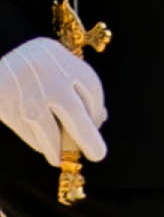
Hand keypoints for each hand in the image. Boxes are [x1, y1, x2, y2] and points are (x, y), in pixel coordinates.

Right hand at [0, 37, 103, 172]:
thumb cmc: (32, 68)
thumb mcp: (55, 66)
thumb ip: (77, 86)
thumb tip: (101, 118)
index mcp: (62, 58)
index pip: (92, 88)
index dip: (95, 110)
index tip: (95, 124)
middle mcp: (47, 74)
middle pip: (75, 111)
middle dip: (88, 136)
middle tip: (98, 154)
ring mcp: (26, 92)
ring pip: (48, 129)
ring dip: (57, 147)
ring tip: (60, 158)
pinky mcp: (6, 106)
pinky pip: (28, 131)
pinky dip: (37, 141)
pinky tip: (42, 145)